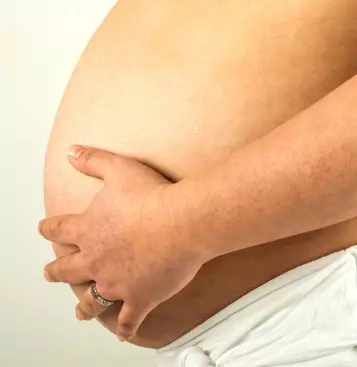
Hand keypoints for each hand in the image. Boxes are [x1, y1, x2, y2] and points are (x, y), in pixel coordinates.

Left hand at [39, 145, 204, 341]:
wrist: (183, 222)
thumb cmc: (154, 196)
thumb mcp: (120, 169)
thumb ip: (93, 160)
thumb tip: (71, 151)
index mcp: (88, 230)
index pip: (59, 230)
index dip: (50, 229)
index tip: (44, 229)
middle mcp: (96, 260)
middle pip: (67, 270)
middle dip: (57, 272)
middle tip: (51, 273)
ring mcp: (117, 283)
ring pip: (92, 301)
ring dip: (85, 307)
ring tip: (80, 312)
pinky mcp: (140, 298)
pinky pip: (129, 320)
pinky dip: (125, 328)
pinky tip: (122, 334)